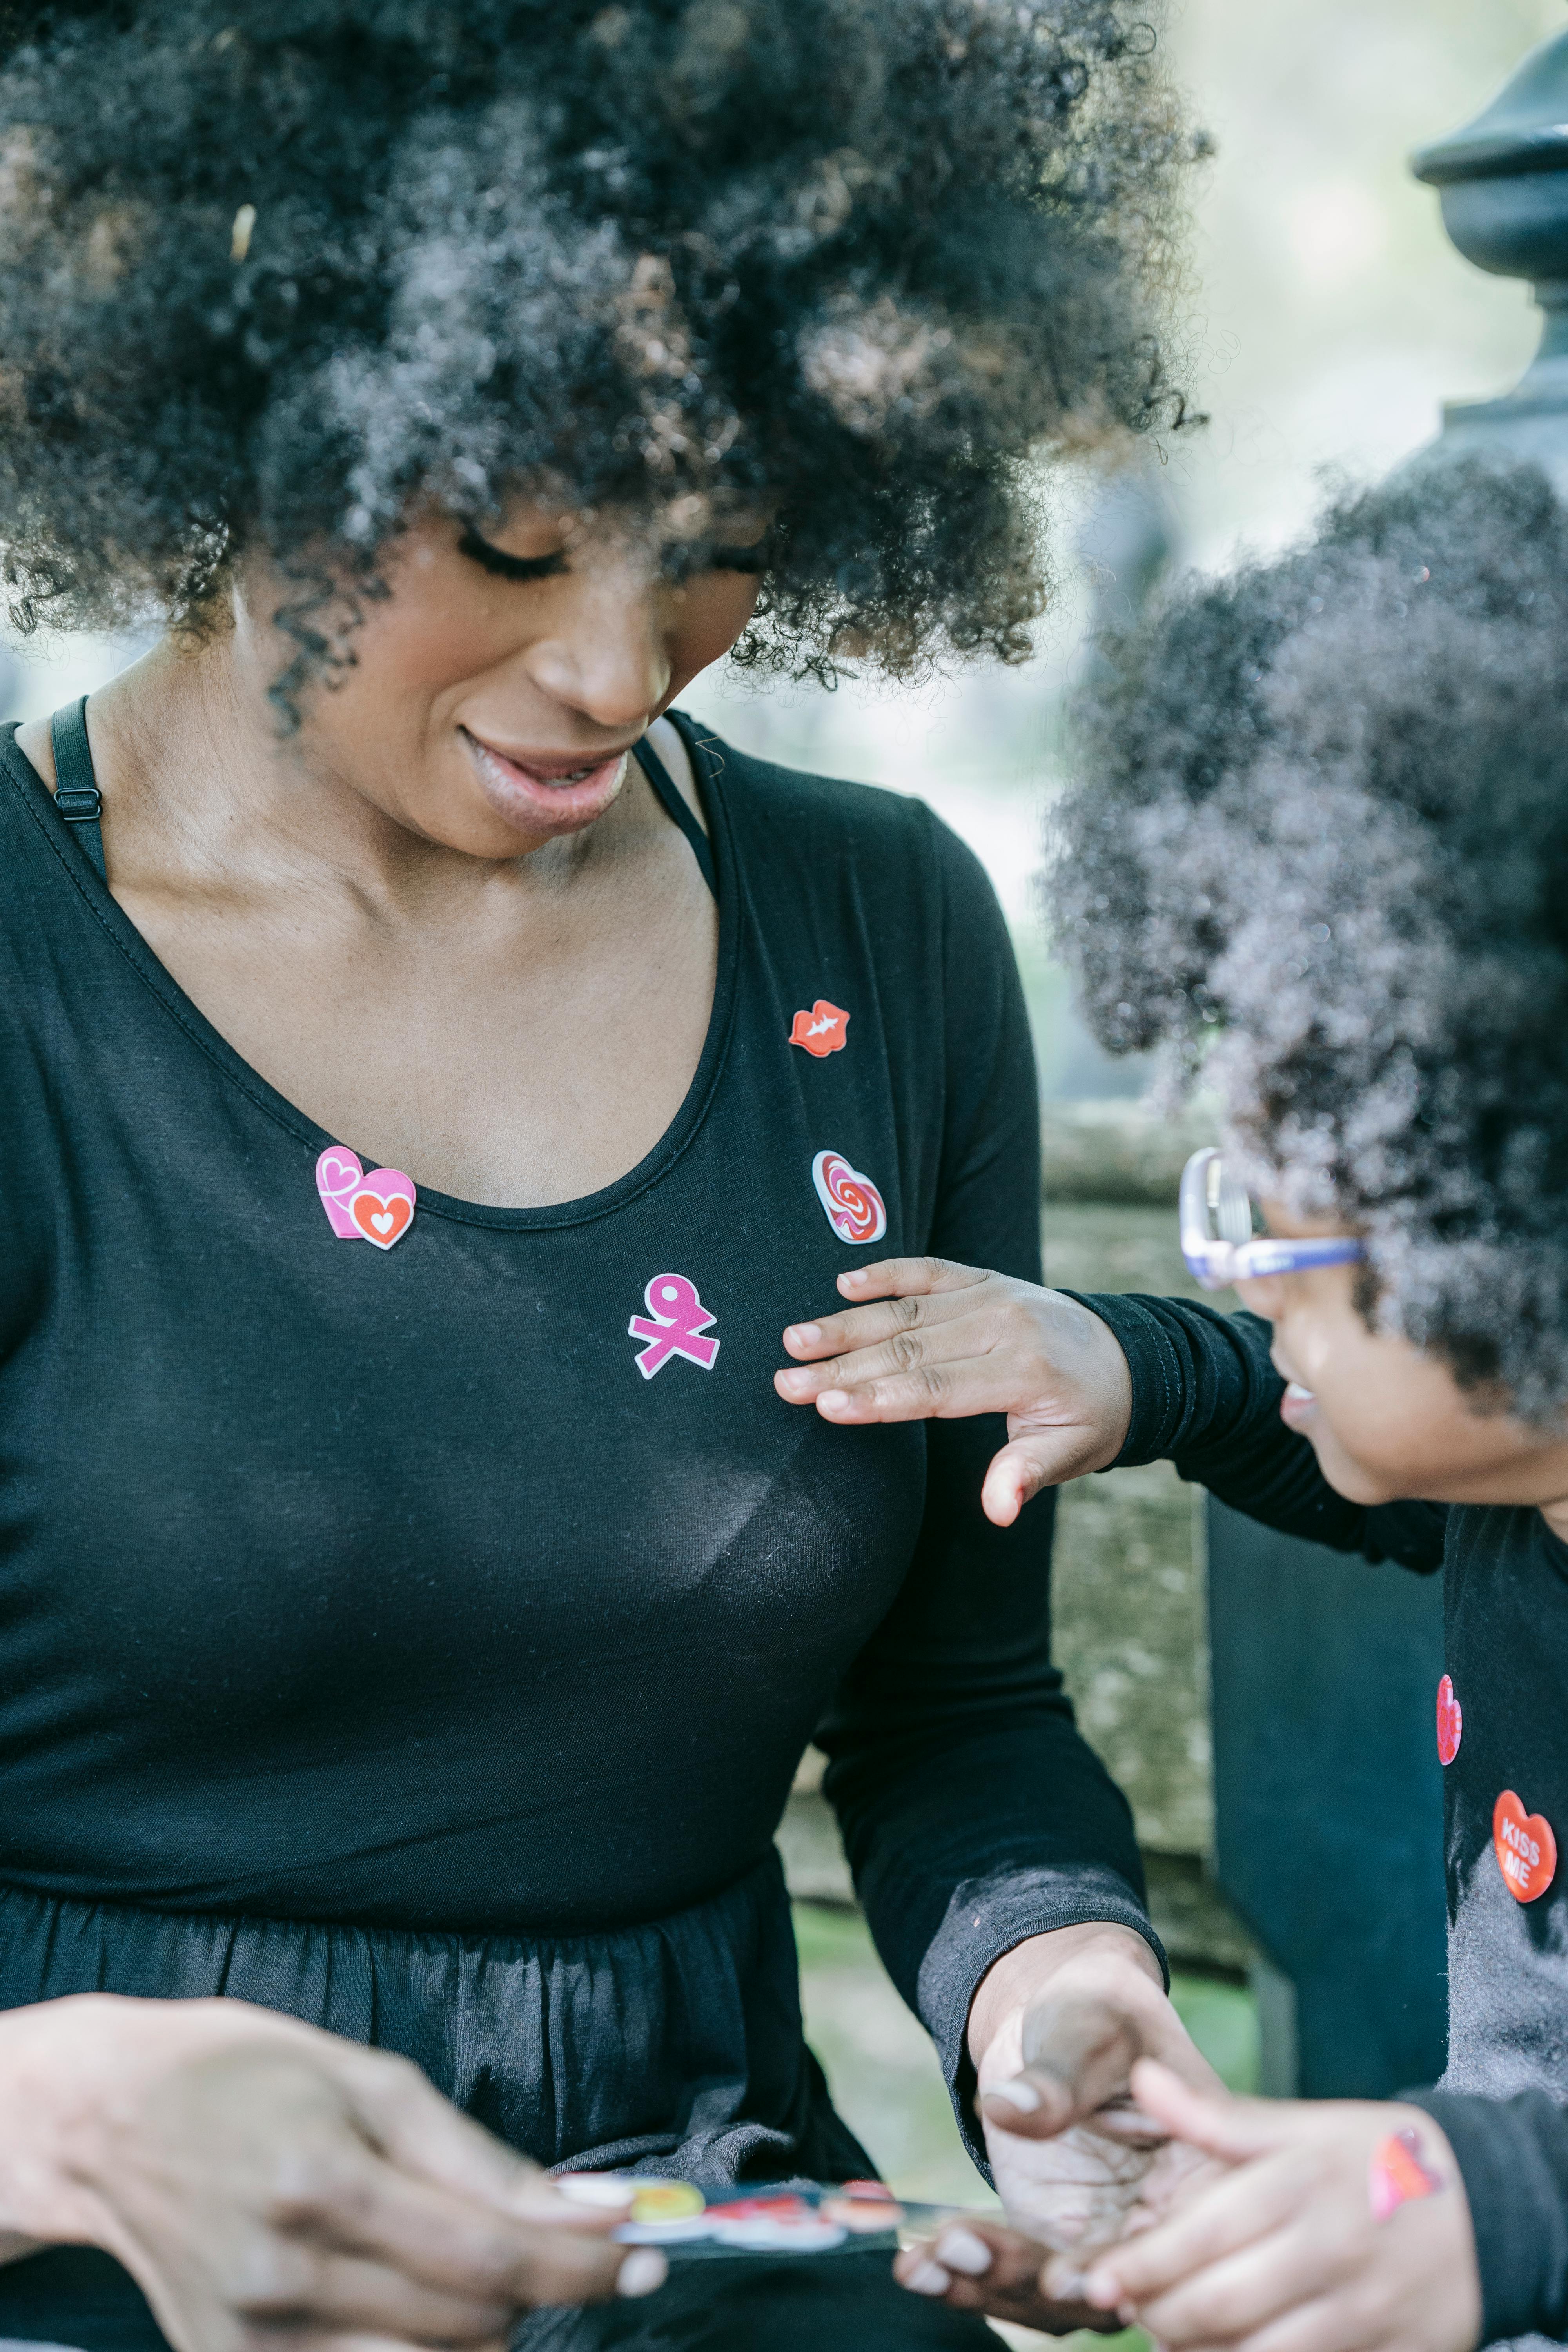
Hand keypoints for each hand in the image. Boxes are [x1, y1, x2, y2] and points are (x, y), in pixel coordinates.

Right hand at [6, 1993, 660, 2351]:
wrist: (112, 2119)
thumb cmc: (248, 2075)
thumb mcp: (371, 2080)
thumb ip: (479, 2158)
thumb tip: (584, 2207)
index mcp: (323, 2179)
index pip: (491, 2254)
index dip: (584, 2263)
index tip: (648, 2255)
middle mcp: (285, 2271)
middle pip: (468, 2319)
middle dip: (539, 2288)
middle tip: (562, 2248)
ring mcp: (253, 2336)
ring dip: (482, 2328)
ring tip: (482, 2272)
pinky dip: (415, 2350)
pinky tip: (420, 2302)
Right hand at [774, 1258, 1131, 1524]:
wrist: (1127, 1359)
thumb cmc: (1089, 1418)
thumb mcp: (1071, 1454)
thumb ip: (1027, 1476)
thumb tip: (998, 1513)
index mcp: (1023, 1372)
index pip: (936, 1387)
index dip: (879, 1398)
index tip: (826, 1407)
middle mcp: (1004, 1324)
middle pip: (908, 1348)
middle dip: (842, 1366)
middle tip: (786, 1381)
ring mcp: (992, 1294)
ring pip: (907, 1310)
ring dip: (846, 1324)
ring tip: (794, 1339)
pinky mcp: (985, 1277)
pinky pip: (929, 1270)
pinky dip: (886, 1273)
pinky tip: (844, 1283)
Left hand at [894, 1924, 1224, 2331]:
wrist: (1061, 2011)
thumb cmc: (1098, 2011)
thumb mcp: (1090, 2028)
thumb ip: (1061, 2076)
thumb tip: (1010, 2110)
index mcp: (1204, 2176)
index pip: (1184, 2251)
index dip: (1126, 2275)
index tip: (1059, 2276)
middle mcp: (1162, 2226)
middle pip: (1119, 2294)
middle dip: (1040, 2289)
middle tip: (969, 2255)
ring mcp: (1107, 2244)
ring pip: (1060, 2303)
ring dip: (990, 2288)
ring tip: (928, 2262)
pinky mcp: (1053, 2243)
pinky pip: (1015, 2279)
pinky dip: (967, 2279)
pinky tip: (917, 2268)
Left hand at [1075, 2060, 1481, 2351]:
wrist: (1490, 2205)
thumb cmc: (1379, 2159)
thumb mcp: (1305, 2127)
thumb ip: (1218, 2119)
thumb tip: (1141, 2079)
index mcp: (1301, 2185)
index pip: (1201, 2236)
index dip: (1141, 2264)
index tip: (1098, 2279)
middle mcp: (1329, 2249)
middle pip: (1220, 2304)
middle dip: (1160, 2315)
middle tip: (1130, 2311)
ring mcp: (1363, 2311)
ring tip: (1168, 2341)